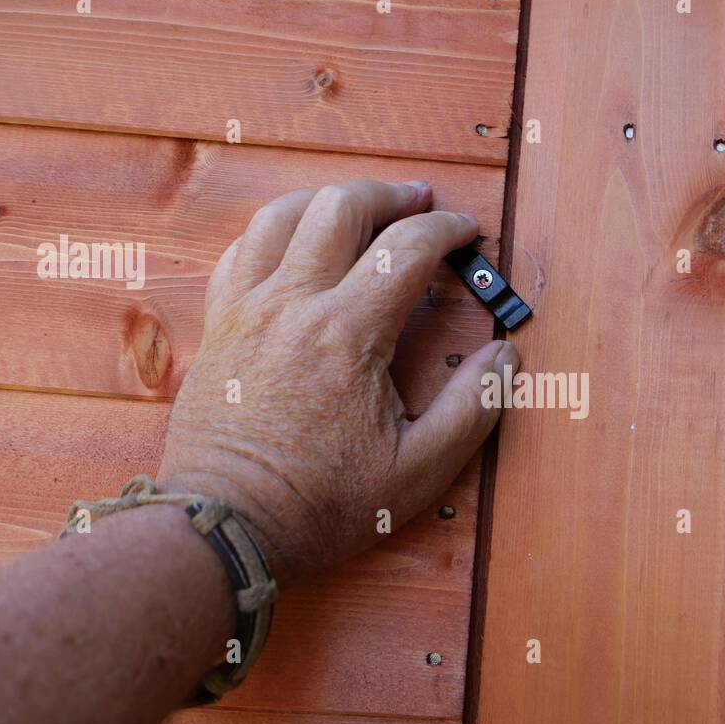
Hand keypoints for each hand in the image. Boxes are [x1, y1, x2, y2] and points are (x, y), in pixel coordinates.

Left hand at [158, 180, 520, 582]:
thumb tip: (506, 357)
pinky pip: (240, 252)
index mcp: (347, 335)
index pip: (406, 249)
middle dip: (388, 195)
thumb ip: (472, 409)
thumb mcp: (418, 472)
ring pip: (281, 216)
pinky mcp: (218, 328)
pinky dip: (274, 233)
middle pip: (340, 208)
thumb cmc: (319, 505)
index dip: (447, 231)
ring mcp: (246, 312)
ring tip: (359, 211)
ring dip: (328, 201)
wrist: (226, 527)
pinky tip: (294, 247)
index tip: (468, 234)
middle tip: (419, 204)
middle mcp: (292, 306)